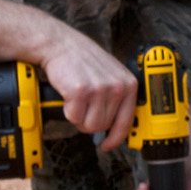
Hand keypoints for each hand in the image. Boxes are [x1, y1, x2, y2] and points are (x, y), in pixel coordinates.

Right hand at [39, 27, 138, 148]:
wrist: (61, 44)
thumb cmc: (83, 60)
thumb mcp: (111, 75)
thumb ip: (118, 97)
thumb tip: (116, 126)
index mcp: (129, 84)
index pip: (127, 122)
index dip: (116, 138)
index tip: (108, 145)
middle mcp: (118, 87)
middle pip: (103, 126)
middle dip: (89, 120)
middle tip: (83, 104)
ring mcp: (100, 89)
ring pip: (89, 125)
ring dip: (79, 117)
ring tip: (77, 99)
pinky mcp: (81, 91)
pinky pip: (74, 117)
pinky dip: (67, 110)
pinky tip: (68, 95)